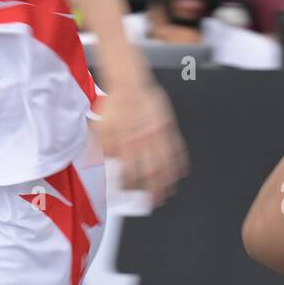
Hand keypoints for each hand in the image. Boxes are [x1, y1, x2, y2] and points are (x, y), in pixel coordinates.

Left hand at [94, 82, 188, 204]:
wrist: (130, 82)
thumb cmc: (115, 103)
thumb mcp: (102, 126)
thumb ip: (104, 146)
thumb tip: (104, 164)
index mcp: (126, 141)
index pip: (130, 172)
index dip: (132, 187)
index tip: (132, 195)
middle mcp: (143, 140)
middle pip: (151, 172)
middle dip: (153, 191)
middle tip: (154, 202)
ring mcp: (158, 134)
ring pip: (166, 164)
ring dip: (168, 181)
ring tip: (168, 192)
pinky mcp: (168, 126)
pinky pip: (177, 148)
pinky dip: (180, 162)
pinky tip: (180, 172)